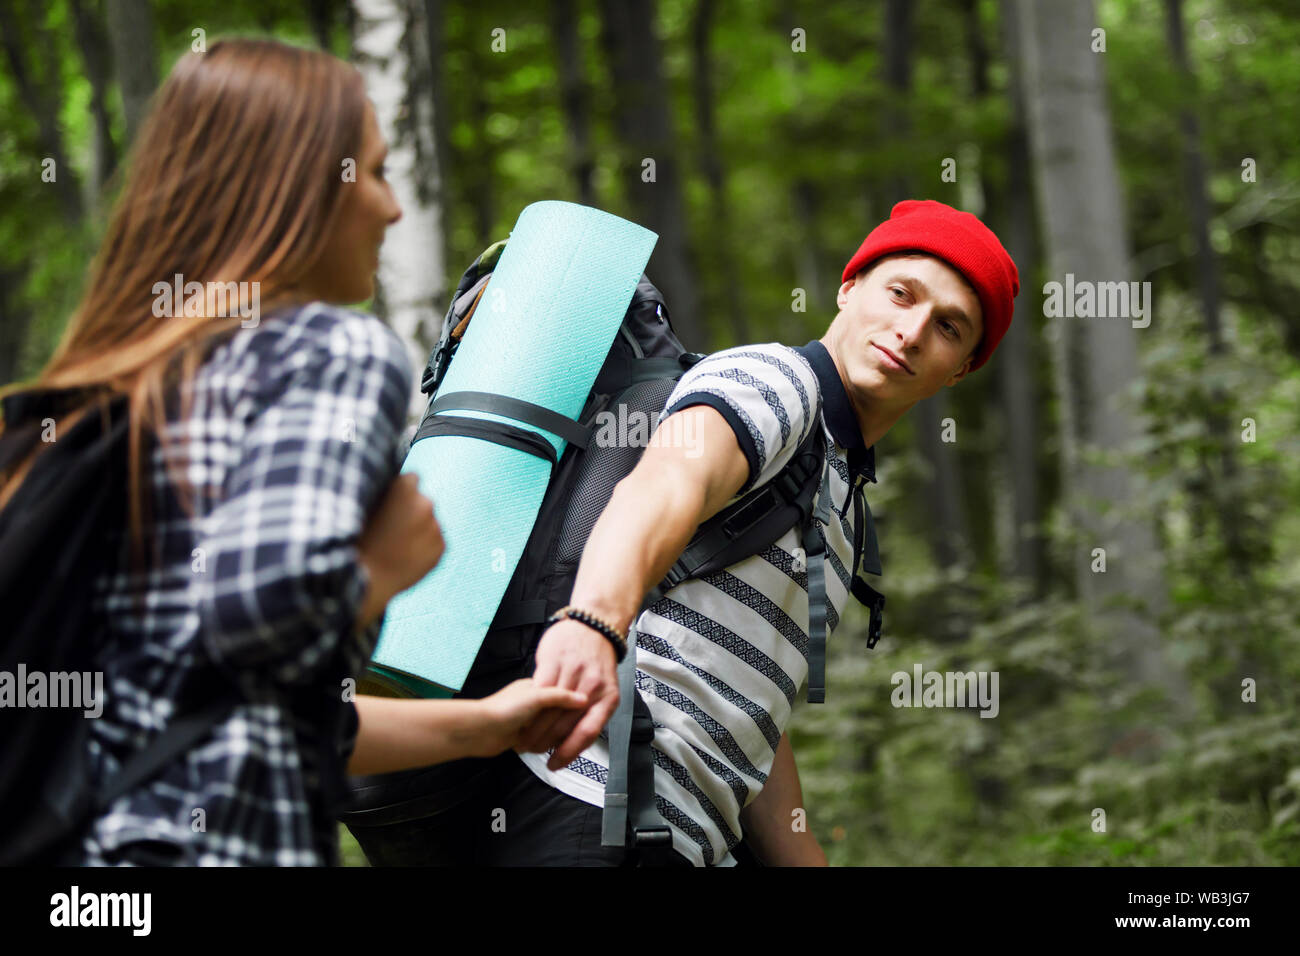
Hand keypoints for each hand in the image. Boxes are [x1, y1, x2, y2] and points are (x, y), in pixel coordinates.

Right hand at [358, 472, 443, 595]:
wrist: (366, 579)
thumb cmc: (357, 540)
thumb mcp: (363, 507)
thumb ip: (384, 495)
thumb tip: (396, 489)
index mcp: (404, 488)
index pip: (411, 479)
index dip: (401, 492)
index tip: (392, 504)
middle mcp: (425, 503)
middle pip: (422, 502)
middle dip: (411, 511)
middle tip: (392, 530)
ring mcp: (435, 526)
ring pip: (429, 524)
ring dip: (418, 530)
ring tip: (396, 547)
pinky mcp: (441, 547)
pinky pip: (434, 542)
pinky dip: (424, 547)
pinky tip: (405, 557)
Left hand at [474, 679, 588, 757]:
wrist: (479, 731)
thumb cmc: (503, 709)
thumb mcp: (537, 696)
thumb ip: (561, 696)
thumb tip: (582, 699)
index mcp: (538, 686)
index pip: (565, 694)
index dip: (573, 705)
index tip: (583, 711)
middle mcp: (534, 702)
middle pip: (560, 714)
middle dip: (561, 724)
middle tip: (568, 731)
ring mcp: (529, 719)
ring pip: (552, 730)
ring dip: (551, 737)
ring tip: (551, 742)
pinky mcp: (524, 736)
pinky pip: (543, 742)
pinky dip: (543, 745)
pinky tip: (543, 749)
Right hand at [516, 618, 619, 769]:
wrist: (592, 626)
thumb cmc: (595, 660)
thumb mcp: (603, 689)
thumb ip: (591, 712)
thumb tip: (577, 739)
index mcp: (608, 698)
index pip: (588, 732)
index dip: (569, 752)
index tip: (555, 764)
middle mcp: (592, 687)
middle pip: (566, 724)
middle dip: (548, 744)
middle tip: (535, 754)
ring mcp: (573, 673)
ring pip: (551, 710)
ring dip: (536, 730)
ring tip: (526, 742)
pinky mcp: (554, 662)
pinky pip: (540, 691)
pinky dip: (530, 708)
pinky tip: (523, 718)